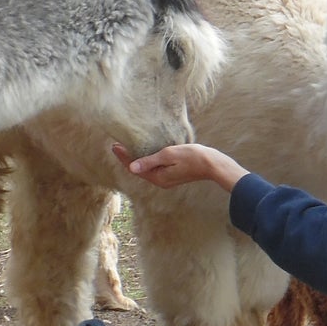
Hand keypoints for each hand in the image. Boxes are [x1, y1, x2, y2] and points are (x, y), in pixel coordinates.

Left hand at [113, 142, 249, 191]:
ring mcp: (167, 178)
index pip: (135, 168)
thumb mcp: (169, 155)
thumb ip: (150, 161)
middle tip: (117, 145)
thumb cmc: (192, 157)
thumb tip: (132, 168)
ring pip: (146, 169)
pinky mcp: (172, 174)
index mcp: (158, 177)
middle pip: (139, 170)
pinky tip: (145, 153)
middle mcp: (161, 180)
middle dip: (127, 158)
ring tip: (127, 147)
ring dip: (136, 158)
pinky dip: (146, 160)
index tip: (115, 146)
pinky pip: (155, 168)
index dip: (124, 157)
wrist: (212, 164)